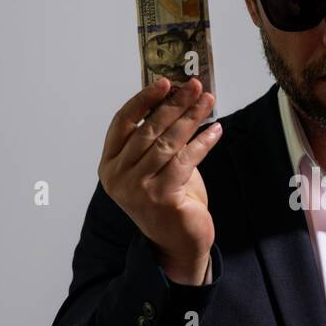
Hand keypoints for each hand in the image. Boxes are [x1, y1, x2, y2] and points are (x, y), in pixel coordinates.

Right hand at [98, 77, 221, 283]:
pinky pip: (185, 161)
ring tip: (208, 101)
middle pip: (148, 129)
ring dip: (191, 118)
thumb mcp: (155, 166)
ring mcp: (137, 189)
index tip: (165, 82)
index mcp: (109, 165)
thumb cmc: (167, 200)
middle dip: (175, 104)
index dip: (143, 100)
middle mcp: (118, 177)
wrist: (177, 244)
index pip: (122, 123)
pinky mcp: (161, 198)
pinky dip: (203, 143)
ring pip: (167, 143)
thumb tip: (178, 99)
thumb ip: (158, 139)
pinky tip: (216, 130)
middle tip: (195, 85)